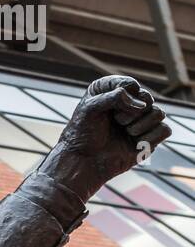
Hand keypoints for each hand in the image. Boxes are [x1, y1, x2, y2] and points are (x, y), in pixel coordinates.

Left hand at [39, 75, 171, 199]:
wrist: (84, 162)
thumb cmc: (82, 134)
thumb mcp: (90, 108)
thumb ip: (114, 98)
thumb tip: (142, 105)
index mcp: (112, 92)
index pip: (130, 84)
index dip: (122, 97)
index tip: (107, 109)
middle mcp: (128, 104)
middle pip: (147, 98)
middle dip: (131, 112)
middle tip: (116, 122)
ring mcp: (140, 121)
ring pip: (159, 113)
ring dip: (140, 125)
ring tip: (125, 132)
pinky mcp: (149, 138)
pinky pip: (165, 130)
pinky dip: (151, 137)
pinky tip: (135, 143)